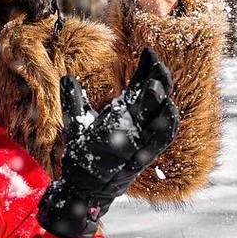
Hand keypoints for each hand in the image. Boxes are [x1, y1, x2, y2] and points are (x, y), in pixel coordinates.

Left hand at [38, 49, 179, 237]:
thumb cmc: (84, 157)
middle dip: (158, 78)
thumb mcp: (78, 124)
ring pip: (161, 118)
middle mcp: (137, 125)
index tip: (148, 50)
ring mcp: (140, 140)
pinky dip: (165, 127)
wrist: (82, 187)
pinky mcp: (139, 157)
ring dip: (161, 102)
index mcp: (126, 114)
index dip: (148, 68)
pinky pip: (158, 141)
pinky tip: (169, 111)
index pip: (142, 86)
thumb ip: (74, 101)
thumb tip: (68, 77)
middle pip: (156, 97)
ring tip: (156, 85)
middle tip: (155, 62)